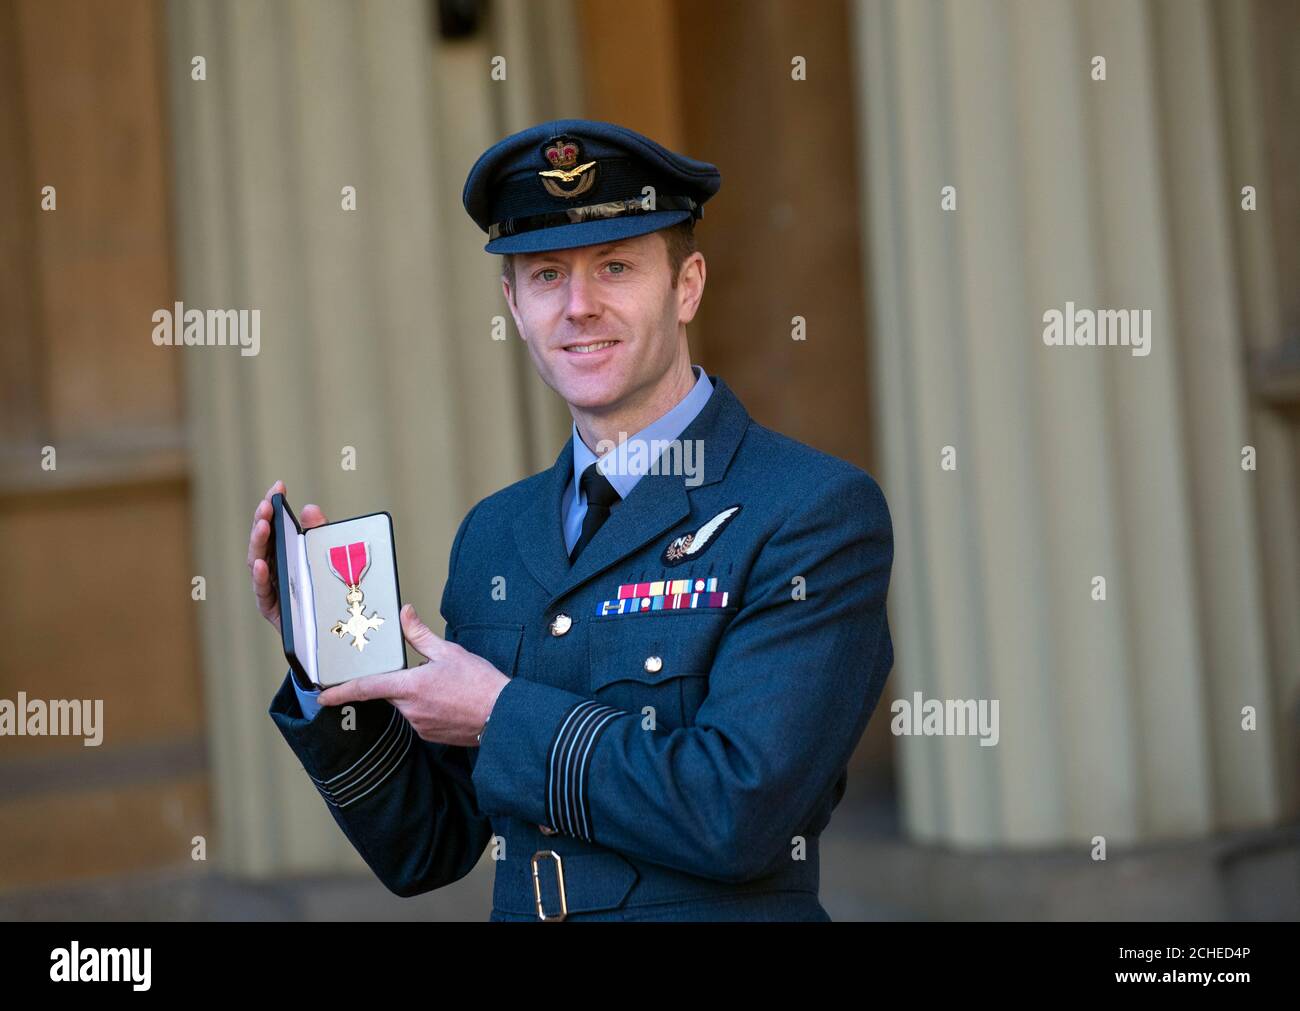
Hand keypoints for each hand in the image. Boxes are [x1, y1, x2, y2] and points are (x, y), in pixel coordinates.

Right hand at [247, 479, 328, 634]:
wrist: (329, 634)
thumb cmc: (325, 593)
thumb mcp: (327, 560)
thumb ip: (319, 535)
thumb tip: (309, 508)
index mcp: (284, 553)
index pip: (275, 526)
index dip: (273, 505)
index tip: (278, 486)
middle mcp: (272, 567)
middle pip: (263, 541)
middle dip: (263, 520)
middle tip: (267, 504)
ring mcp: (269, 586)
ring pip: (258, 561)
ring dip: (258, 542)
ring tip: (262, 525)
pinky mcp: (271, 607)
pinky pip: (263, 591)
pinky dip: (260, 576)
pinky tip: (261, 564)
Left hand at [317, 604, 509, 747]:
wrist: (503, 715)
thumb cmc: (480, 684)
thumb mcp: (450, 651)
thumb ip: (420, 634)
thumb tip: (405, 614)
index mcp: (411, 686)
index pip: (366, 689)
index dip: (341, 692)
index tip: (323, 696)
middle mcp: (410, 710)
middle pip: (390, 693)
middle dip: (401, 682)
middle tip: (428, 674)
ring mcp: (420, 726)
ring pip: (406, 706)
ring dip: (417, 696)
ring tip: (446, 688)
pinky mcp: (430, 736)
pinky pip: (419, 719)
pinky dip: (428, 709)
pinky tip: (449, 702)